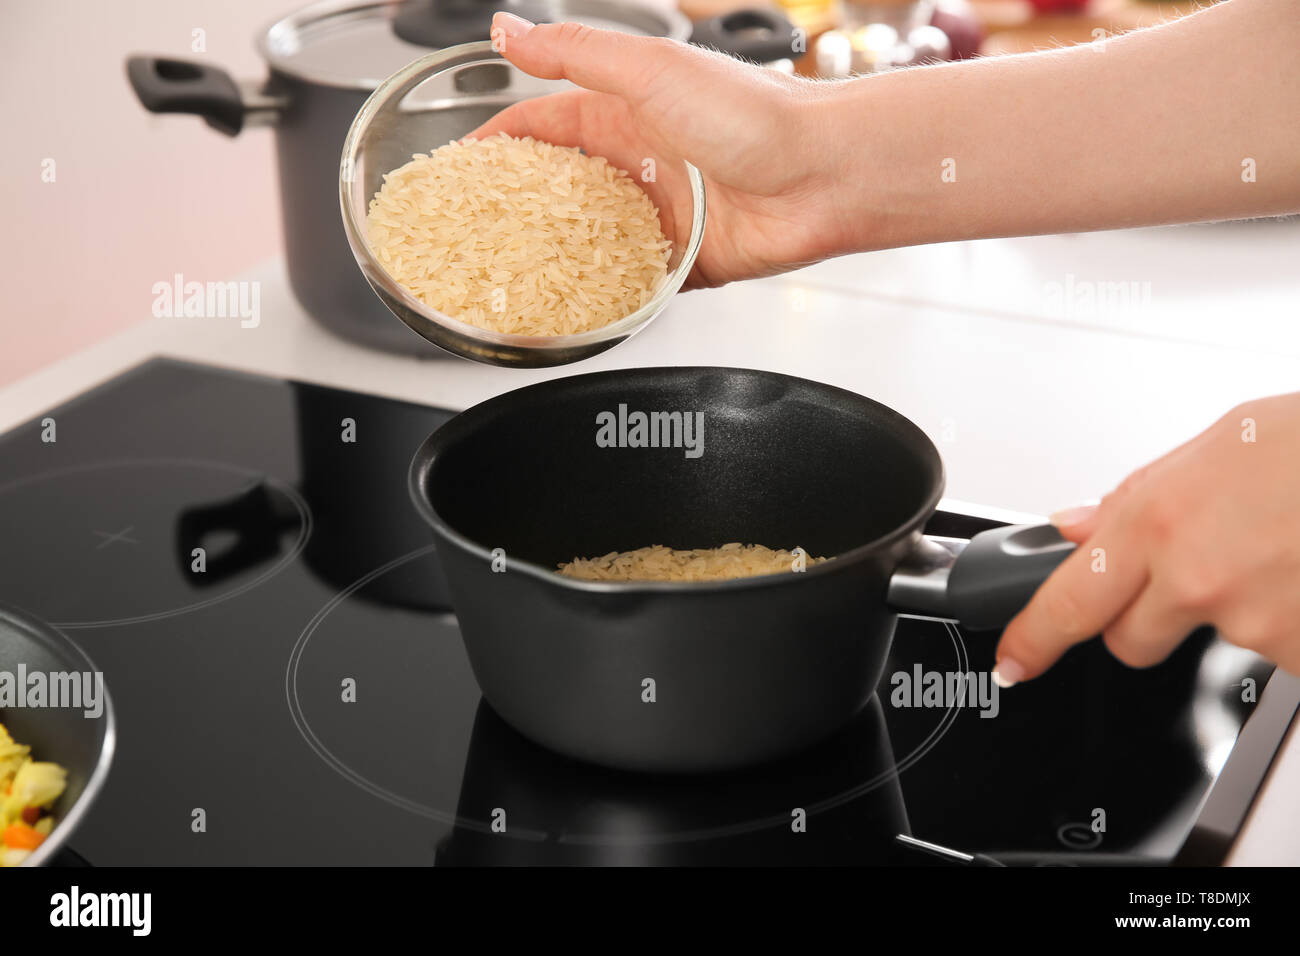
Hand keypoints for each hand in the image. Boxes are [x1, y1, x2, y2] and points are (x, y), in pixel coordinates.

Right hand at [471, 15, 845, 288]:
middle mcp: (639, 163)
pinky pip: (632, 282)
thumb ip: (576, 53)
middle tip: (470, 232)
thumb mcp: (649, 71)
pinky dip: (604, 292)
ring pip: (589, 241)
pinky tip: (573, 305)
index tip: (458, 166)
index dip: (500, 143)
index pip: (544, 125)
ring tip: (507, 276)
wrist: (822, 173)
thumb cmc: (751, 113)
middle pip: (561, 188)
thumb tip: (508, 30)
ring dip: (555, 255)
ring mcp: (659, 214)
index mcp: (626, 112)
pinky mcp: (683, 260)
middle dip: (516, 207)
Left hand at [995, 392, 1299, 684]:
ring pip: (1210, 642)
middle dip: (1142, 618)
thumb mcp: (1214, 444)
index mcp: (1157, 519)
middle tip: (1192, 572)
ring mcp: (1255, 620)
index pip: (1066, 603)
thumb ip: (1137, 497)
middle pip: (1129, 641)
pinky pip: (1278, 651)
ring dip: (1232, 609)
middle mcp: (1197, 577)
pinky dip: (1287, 620)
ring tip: (1277, 550)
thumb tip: (1078, 528)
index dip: (1032, 639)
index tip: (1014, 659)